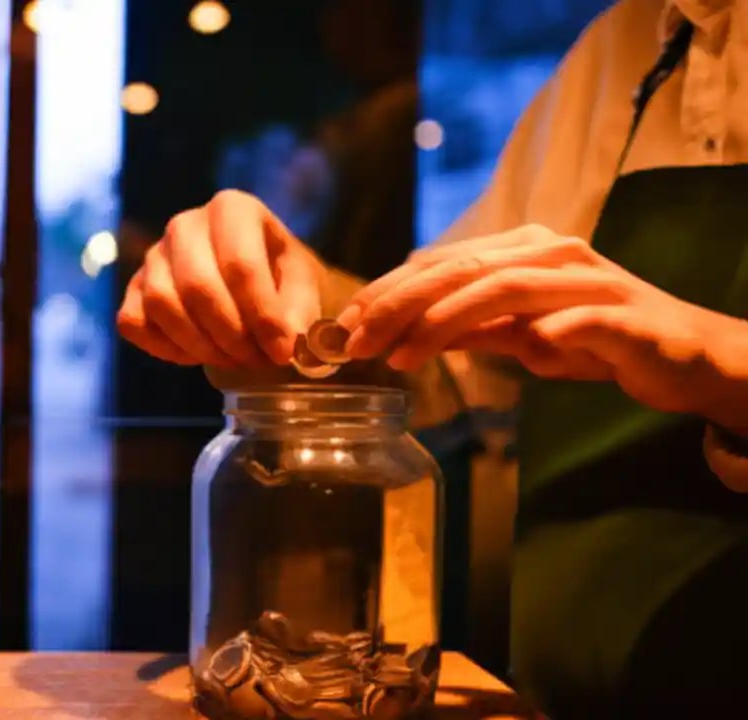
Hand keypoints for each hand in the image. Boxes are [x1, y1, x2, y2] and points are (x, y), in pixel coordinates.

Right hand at [116, 190, 324, 366]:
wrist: (253, 278)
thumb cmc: (278, 278)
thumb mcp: (302, 286)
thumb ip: (300, 312)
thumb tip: (289, 342)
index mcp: (232, 209)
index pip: (240, 264)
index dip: (262, 316)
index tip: (282, 352)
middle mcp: (185, 224)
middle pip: (198, 286)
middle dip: (230, 335)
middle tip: (255, 359)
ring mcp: (154, 256)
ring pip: (162, 304)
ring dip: (199, 344)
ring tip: (232, 358)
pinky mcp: (133, 287)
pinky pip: (134, 322)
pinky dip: (165, 348)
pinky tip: (196, 353)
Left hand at [337, 224, 747, 426]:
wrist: (687, 356)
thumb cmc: (599, 341)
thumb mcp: (524, 335)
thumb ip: (475, 329)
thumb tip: (408, 335)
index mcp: (524, 250)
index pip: (441, 263)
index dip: (389, 291)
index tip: (345, 325)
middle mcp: (552, 253)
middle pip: (461, 269)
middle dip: (399, 304)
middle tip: (357, 341)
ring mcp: (590, 280)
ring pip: (503, 288)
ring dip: (444, 322)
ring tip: (402, 355)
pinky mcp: (624, 314)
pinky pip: (576, 320)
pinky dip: (544, 333)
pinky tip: (516, 353)